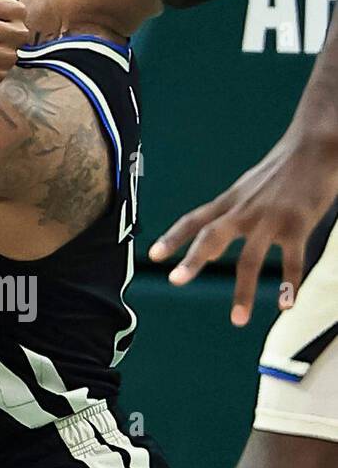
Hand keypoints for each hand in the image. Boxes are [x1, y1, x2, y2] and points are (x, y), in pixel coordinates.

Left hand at [149, 129, 337, 324]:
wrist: (315, 147)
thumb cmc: (283, 170)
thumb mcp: (249, 188)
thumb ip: (232, 212)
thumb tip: (214, 241)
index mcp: (230, 202)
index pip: (194, 219)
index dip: (173, 237)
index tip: (153, 255)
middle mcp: (244, 210)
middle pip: (211, 236)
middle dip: (192, 259)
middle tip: (175, 280)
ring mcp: (269, 218)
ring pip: (250, 259)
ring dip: (243, 291)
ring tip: (237, 320)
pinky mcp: (297, 224)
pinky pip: (292, 260)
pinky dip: (289, 284)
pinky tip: (286, 304)